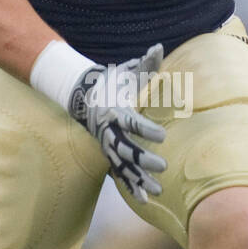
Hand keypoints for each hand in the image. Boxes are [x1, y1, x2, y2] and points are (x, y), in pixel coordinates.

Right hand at [68, 44, 166, 203]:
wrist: (85, 95)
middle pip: (125, 149)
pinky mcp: (110, 154)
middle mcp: (109, 131)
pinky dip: (131, 187)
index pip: (130, 122)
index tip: (163, 135)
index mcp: (115, 111)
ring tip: (158, 190)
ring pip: (122, 166)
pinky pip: (120, 174)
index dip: (145, 129)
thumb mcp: (128, 71)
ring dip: (139, 179)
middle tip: (162, 166)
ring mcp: (108, 145)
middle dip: (142, 159)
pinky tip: (145, 200)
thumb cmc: (113, 81)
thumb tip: (158, 48)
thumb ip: (145, 63)